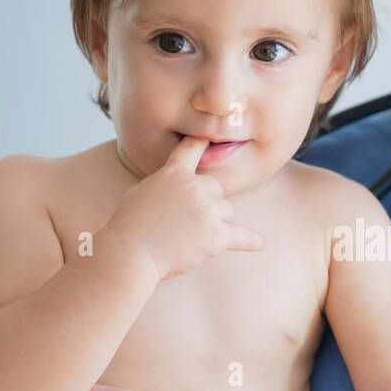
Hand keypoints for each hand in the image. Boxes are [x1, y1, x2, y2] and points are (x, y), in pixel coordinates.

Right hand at [107, 135, 263, 280]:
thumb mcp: (143, 191)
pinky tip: (261, 244)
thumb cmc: (129, 225)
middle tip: (186, 221)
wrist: (131, 252)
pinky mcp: (215, 236)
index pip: (192, 150)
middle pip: (216, 189)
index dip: (201, 143)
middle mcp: (194, 186)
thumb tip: (178, 187)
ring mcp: (207, 210)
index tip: (209, 138)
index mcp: (174, 173)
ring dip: (215, 222)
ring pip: (226, 212)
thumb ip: (166, 184)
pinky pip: (241, 236)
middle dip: (207, 203)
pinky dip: (251, 241)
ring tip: (191, 237)